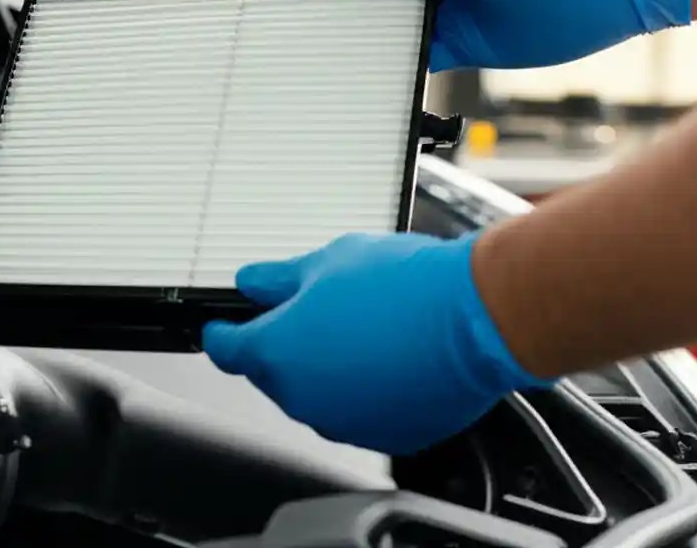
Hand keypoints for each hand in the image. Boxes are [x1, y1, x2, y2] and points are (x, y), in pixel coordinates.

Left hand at [202, 232, 549, 454]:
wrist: (476, 318)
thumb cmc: (405, 286)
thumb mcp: (329, 261)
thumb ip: (280, 279)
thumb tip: (252, 283)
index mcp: (276, 354)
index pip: (227, 351)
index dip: (222, 335)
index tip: (221, 329)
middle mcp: (303, 398)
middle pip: (273, 374)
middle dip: (283, 347)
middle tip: (314, 313)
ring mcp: (344, 422)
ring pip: (318, 396)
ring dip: (326, 371)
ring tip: (360, 331)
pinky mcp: (386, 435)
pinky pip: (360, 413)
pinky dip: (363, 392)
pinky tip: (387, 359)